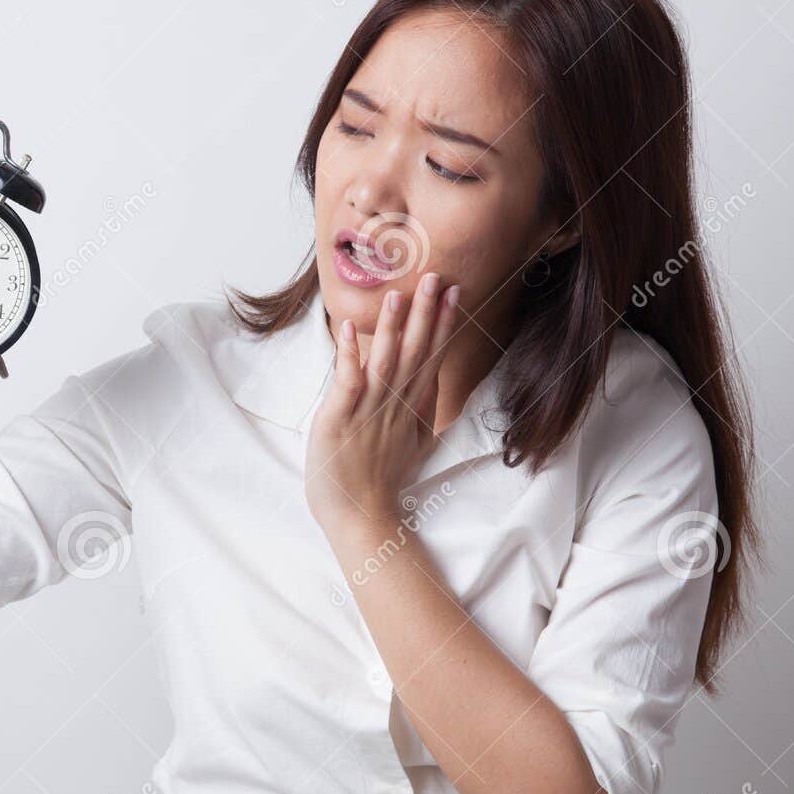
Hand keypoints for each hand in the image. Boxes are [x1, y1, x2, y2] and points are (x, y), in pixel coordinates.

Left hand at [304, 271, 460, 534]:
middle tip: (435, 277)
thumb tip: (434, 377)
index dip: (442, 323)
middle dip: (425, 314)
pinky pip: (346, 383)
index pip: (431, 357)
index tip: (454, 292)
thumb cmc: (381, 479)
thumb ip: (425, 407)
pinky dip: (347, 356)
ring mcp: (367, 412)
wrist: (359, 515)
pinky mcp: (339, 420)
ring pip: (384, 362)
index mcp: (411, 406)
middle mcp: (393, 405)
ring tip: (397, 294)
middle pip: (413, 352)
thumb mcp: (415, 441)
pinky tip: (346, 330)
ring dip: (390, 328)